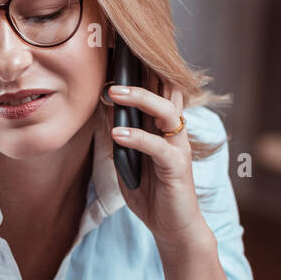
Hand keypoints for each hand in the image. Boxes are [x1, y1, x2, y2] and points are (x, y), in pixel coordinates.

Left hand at [105, 79, 210, 253]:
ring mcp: (178, 147)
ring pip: (165, 110)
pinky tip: (118, 134)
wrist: (172, 228)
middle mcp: (174, 131)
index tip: (119, 51)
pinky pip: (158, 146)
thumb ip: (119, 138)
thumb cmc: (150, 193)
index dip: (143, 69)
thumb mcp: (127, 162)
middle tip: (115, 63)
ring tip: (113, 93)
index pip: (157, 89)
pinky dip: (137, 138)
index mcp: (163, 127)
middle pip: (166, 90)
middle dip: (144, 72)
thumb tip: (103, 112)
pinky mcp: (177, 166)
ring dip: (139, 98)